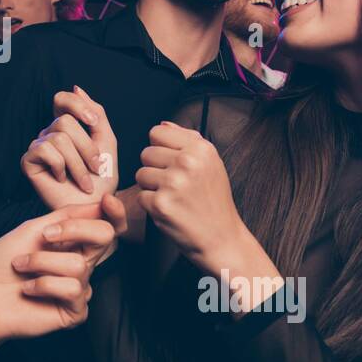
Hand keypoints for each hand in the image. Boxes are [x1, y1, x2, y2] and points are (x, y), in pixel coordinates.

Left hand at [0, 196, 124, 345]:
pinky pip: (71, 289)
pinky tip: (28, 289)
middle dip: (75, 229)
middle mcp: (80, 264)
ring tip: (21, 267)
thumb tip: (98, 203)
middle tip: (45, 234)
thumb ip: (65, 216)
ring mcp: (79, 289)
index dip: (114, 212)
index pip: (105, 225)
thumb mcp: (32, 229)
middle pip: (105, 237)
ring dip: (41, 262)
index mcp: (73, 243)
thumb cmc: (1, 263)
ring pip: (78, 265)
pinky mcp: (75, 312)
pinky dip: (43, 284)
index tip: (107, 200)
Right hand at [21, 86, 118, 209]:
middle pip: (64, 121)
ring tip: (84, 180)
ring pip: (58, 137)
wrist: (95, 206)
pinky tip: (63, 179)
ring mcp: (38, 148)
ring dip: (78, 162)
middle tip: (95, 167)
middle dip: (86, 146)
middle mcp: (49, 134)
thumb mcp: (106, 141)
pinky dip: (61, 167)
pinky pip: (45, 151)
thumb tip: (76, 87)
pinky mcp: (29, 162)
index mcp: (67, 127)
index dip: (76, 105)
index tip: (93, 123)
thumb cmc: (102, 179)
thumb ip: (96, 113)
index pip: (61, 100)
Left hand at [135, 121, 252, 273]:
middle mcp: (187, 162)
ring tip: (173, 196)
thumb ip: (186, 140)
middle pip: (146, 153)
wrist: (221, 238)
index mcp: (200, 148)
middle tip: (175, 184)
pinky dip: (151, 205)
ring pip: (140, 174)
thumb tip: (163, 124)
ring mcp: (173, 183)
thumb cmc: (213, 200)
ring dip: (151, 187)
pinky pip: (140, 196)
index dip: (160, 148)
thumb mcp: (210, 163)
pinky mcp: (160, 204)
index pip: (157, 132)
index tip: (172, 162)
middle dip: (155, 168)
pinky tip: (170, 209)